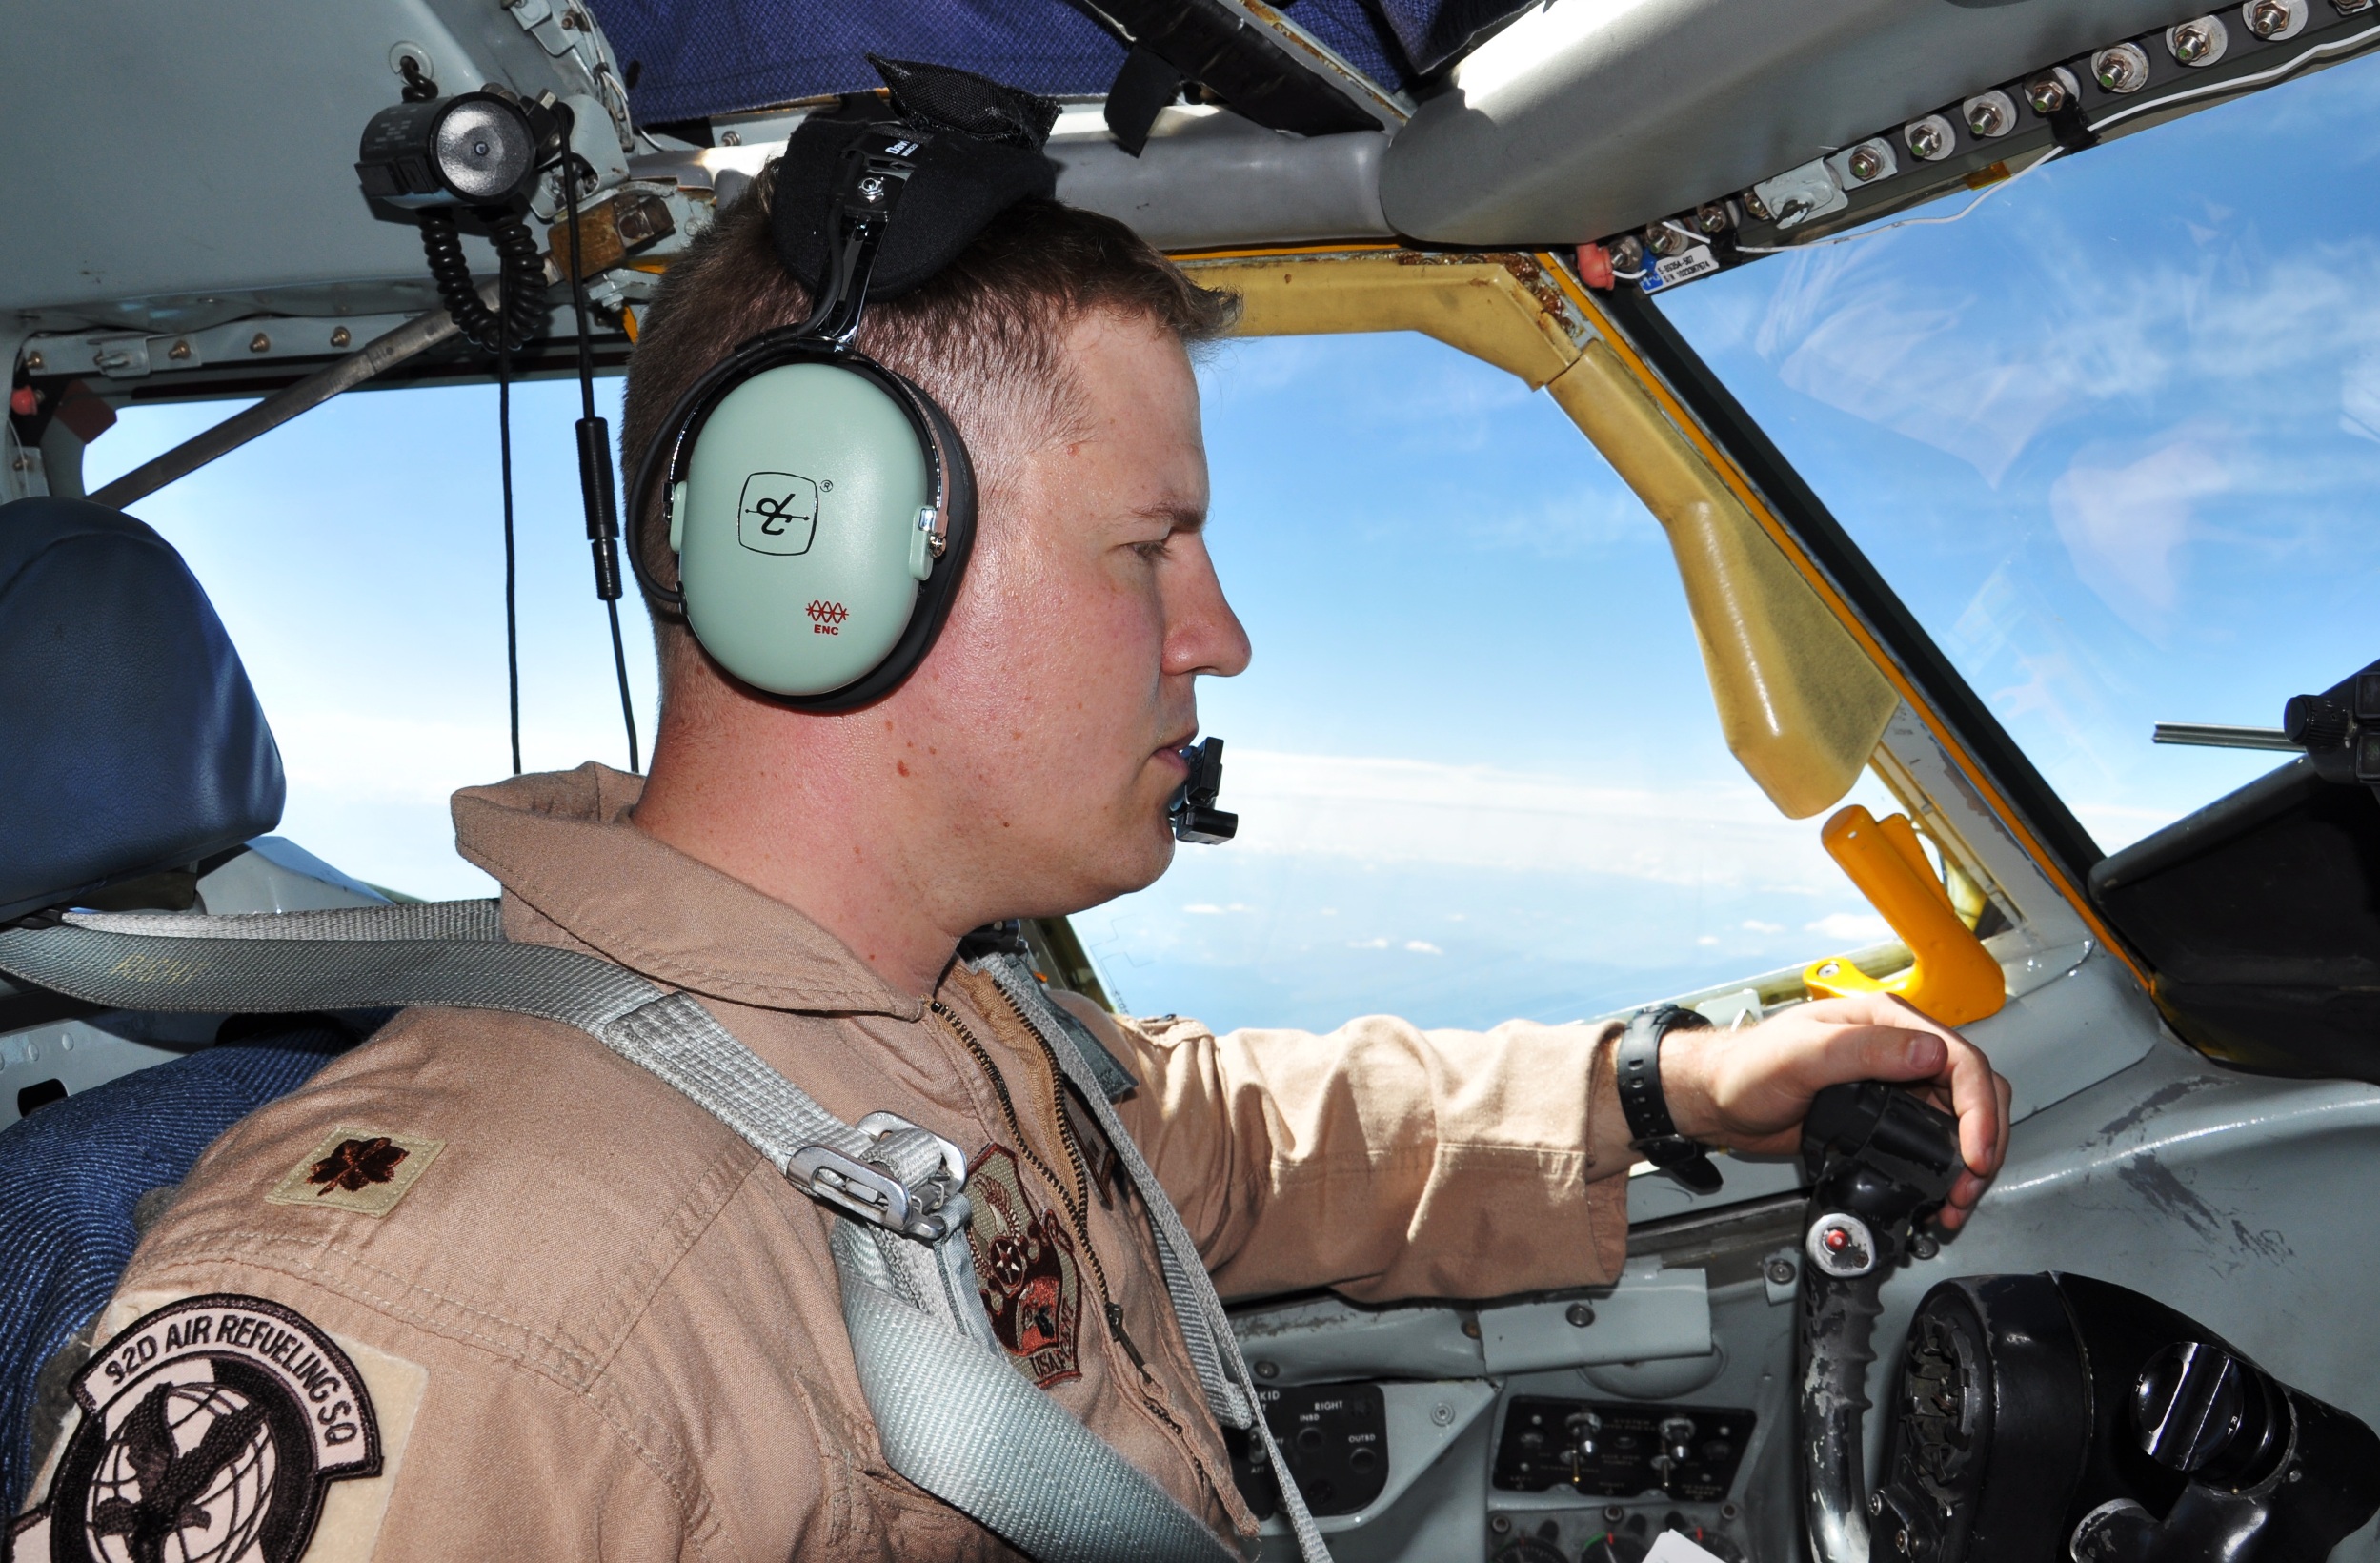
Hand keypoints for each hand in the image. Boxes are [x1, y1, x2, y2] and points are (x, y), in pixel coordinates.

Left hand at [1652, 994, 2011, 1230]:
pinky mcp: (1885, 1114)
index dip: (1979, 1107)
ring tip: (1958, 1197)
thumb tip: (1929, 1052)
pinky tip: (1940, 1190)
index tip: (1975, 1151)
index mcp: (1885, 1021)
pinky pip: (1932, 1137)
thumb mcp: (1803, 1052)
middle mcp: (1897, 1048)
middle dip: (1985, 1139)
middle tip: (1971, 1183)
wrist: (1718, 1099)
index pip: (1960, 1058)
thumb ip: (1865, 1050)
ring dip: (1970, 1158)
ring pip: (1960, 1118)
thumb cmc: (1746, 1068)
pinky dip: (1946, 1165)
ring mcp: (1895, 1082)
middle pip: (1973, 1089)